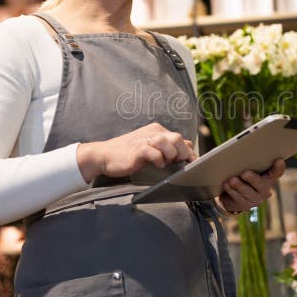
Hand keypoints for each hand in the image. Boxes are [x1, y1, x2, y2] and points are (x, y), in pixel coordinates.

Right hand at [77, 122, 196, 182]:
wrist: (103, 155)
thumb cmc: (128, 155)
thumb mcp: (150, 149)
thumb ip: (167, 148)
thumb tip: (187, 150)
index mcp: (157, 131)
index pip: (181, 139)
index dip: (189, 152)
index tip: (192, 164)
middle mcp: (153, 132)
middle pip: (178, 138)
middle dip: (182, 154)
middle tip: (178, 165)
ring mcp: (144, 140)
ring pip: (168, 142)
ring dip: (171, 155)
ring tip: (165, 163)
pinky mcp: (137, 149)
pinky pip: (154, 152)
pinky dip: (159, 159)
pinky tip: (157, 165)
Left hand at [218, 159, 285, 213]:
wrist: (233, 194)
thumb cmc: (242, 175)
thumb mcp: (248, 167)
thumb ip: (250, 162)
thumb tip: (243, 151)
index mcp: (269, 177)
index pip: (277, 172)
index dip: (279, 168)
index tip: (279, 161)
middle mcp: (265, 189)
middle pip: (262, 184)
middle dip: (253, 179)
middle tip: (244, 173)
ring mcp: (256, 199)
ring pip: (249, 193)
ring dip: (239, 186)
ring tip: (232, 180)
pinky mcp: (246, 205)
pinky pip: (239, 199)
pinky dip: (232, 191)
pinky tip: (226, 185)